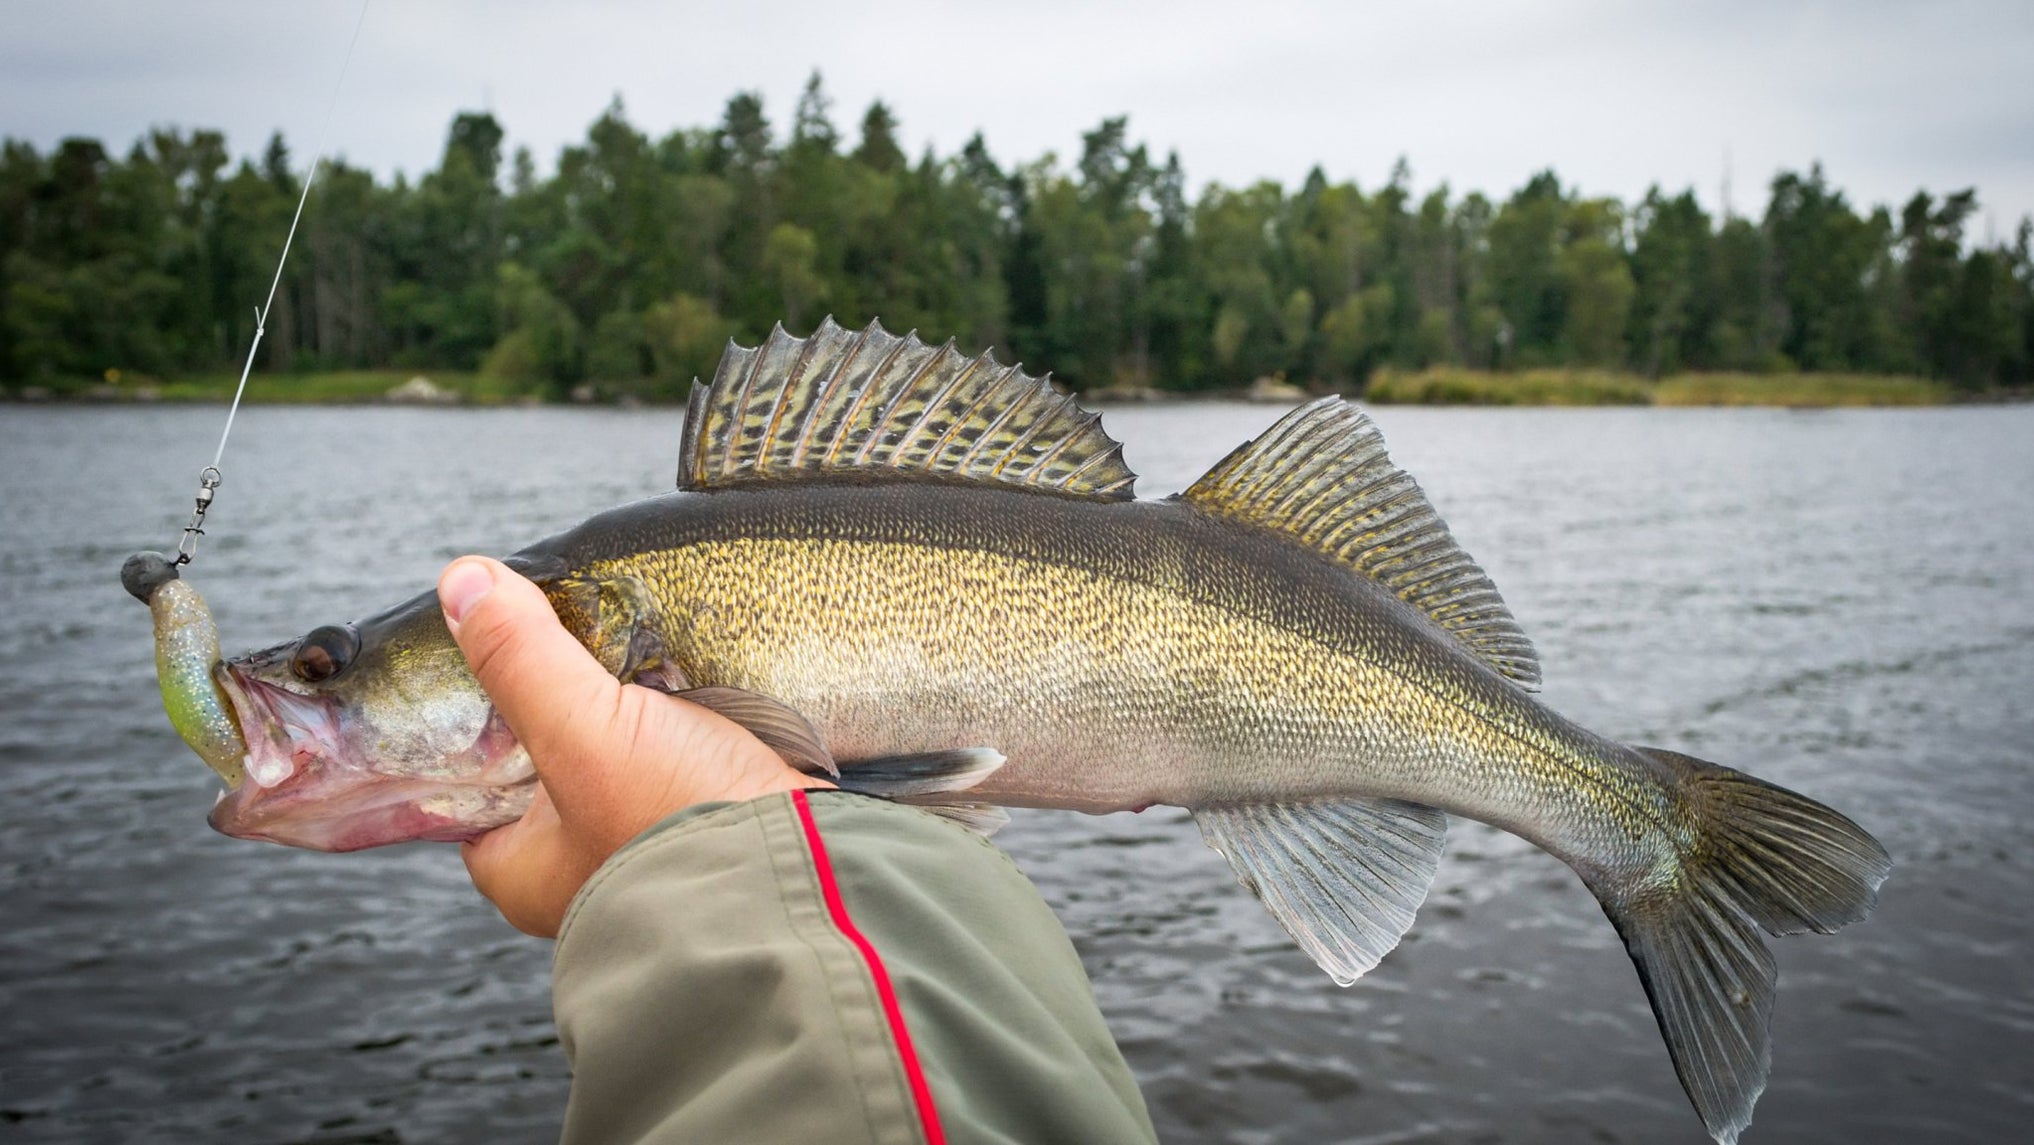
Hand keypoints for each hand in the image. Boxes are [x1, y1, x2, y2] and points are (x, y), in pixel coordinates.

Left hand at [439, 556, 830, 936]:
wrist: (814, 871)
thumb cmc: (682, 823)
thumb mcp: (587, 732)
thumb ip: (522, 660)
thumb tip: (462, 581)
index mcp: (525, 872)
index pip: (470, 792)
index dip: (478, 724)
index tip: (499, 662)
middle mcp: (581, 870)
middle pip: (549, 767)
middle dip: (568, 706)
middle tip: (580, 643)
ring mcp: (650, 851)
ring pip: (620, 762)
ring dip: (634, 712)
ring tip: (642, 652)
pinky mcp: (712, 826)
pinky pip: (681, 765)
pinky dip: (687, 726)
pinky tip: (698, 686)